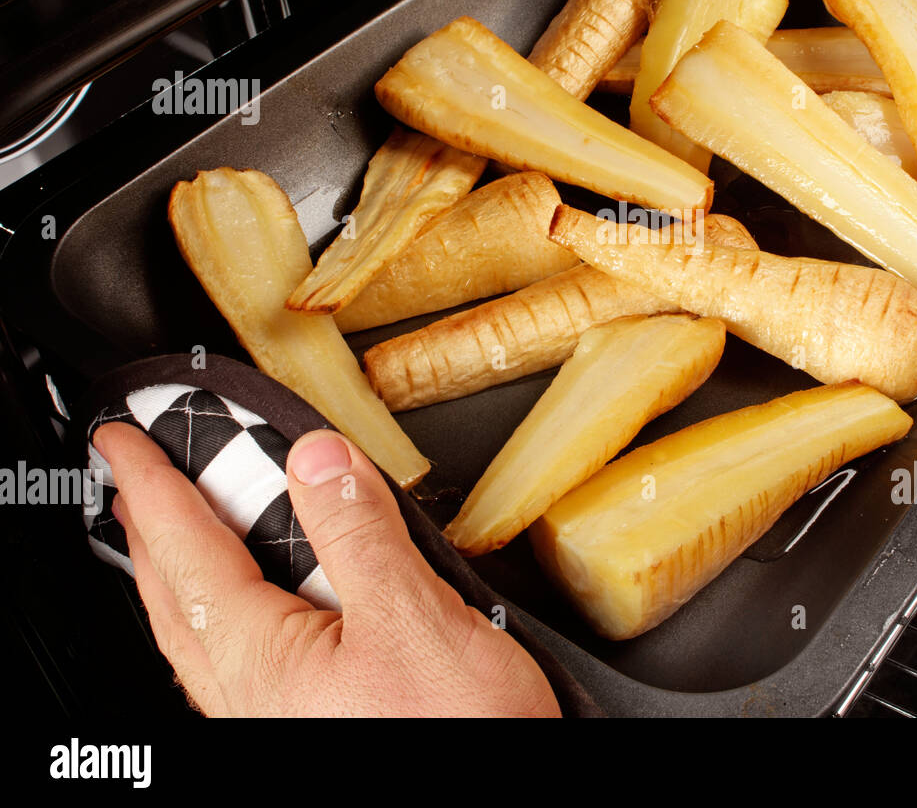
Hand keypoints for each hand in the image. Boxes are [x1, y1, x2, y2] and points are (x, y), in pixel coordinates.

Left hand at [94, 422, 560, 716]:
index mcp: (264, 657)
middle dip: (148, 534)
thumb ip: (359, 534)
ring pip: (199, 636)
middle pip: (174, 600)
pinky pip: (234, 662)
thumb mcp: (414, 619)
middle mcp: (252, 695)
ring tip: (176, 542)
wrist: (493, 807)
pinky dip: (220, 617)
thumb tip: (316, 461)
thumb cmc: (455, 735)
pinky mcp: (308, 728)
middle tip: (132, 484)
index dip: (152, 488)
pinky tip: (252, 621)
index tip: (123, 444)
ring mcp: (275, 719)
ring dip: (179, 577)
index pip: (186, 551)